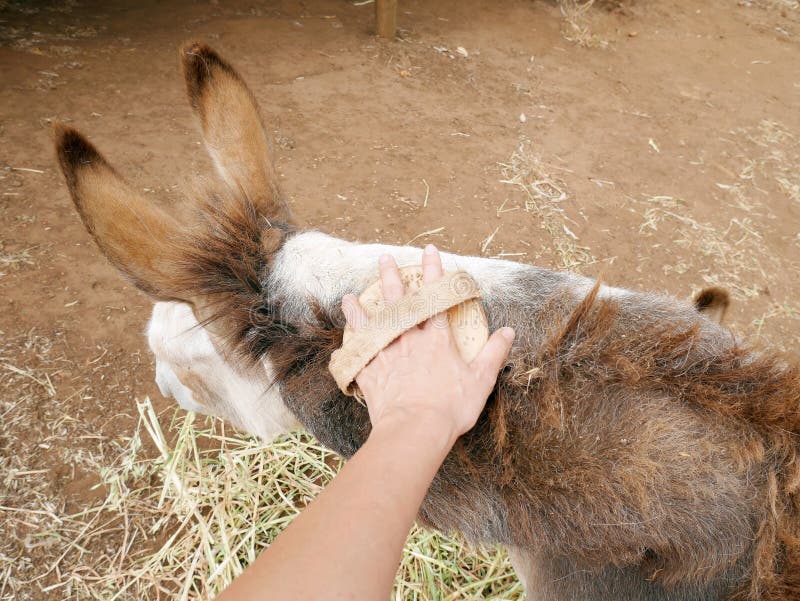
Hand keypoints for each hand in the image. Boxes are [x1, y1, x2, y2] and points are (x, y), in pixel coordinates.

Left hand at [341, 245, 514, 445]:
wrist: (415, 430)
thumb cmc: (451, 407)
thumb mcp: (481, 380)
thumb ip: (494, 353)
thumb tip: (508, 331)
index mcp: (438, 340)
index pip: (436, 299)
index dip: (434, 273)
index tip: (429, 252)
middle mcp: (410, 340)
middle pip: (400, 303)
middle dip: (393, 278)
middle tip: (385, 259)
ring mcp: (387, 354)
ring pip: (374, 323)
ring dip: (363, 306)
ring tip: (351, 292)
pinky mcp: (371, 372)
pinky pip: (358, 350)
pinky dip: (350, 338)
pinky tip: (344, 333)